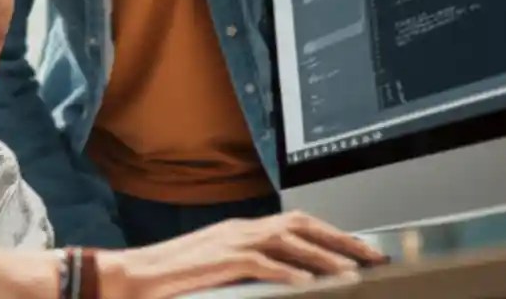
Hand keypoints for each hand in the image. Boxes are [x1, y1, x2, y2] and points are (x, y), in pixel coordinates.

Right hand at [96, 211, 387, 297]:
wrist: (134, 275)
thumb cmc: (173, 278)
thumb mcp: (219, 269)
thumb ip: (251, 269)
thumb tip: (288, 278)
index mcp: (241, 230)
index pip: (296, 224)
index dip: (331, 235)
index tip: (359, 249)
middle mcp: (240, 229)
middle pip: (301, 225)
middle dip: (340, 239)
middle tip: (372, 255)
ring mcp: (230, 242)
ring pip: (288, 239)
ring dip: (323, 255)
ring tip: (351, 270)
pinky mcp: (220, 259)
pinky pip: (261, 262)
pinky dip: (287, 270)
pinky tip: (307, 281)